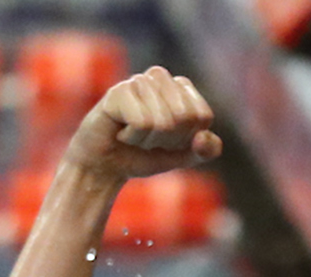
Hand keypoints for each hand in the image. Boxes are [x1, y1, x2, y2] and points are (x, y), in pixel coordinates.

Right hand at [65, 67, 222, 180]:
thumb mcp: (183, 156)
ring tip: (133, 135)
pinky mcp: (118, 91)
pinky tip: (120, 131)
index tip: (168, 141)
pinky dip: (132, 138)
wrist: (105, 166)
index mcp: (182, 87)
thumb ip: (206, 150)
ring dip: (148, 140)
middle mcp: (160, 77)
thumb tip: (204, 137)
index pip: (202, 115)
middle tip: (148, 139)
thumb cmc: (144, 154)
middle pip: (184, 116)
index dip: (187, 139)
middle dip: (168, 140)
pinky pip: (142, 123)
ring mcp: (138, 81)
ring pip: (163, 122)